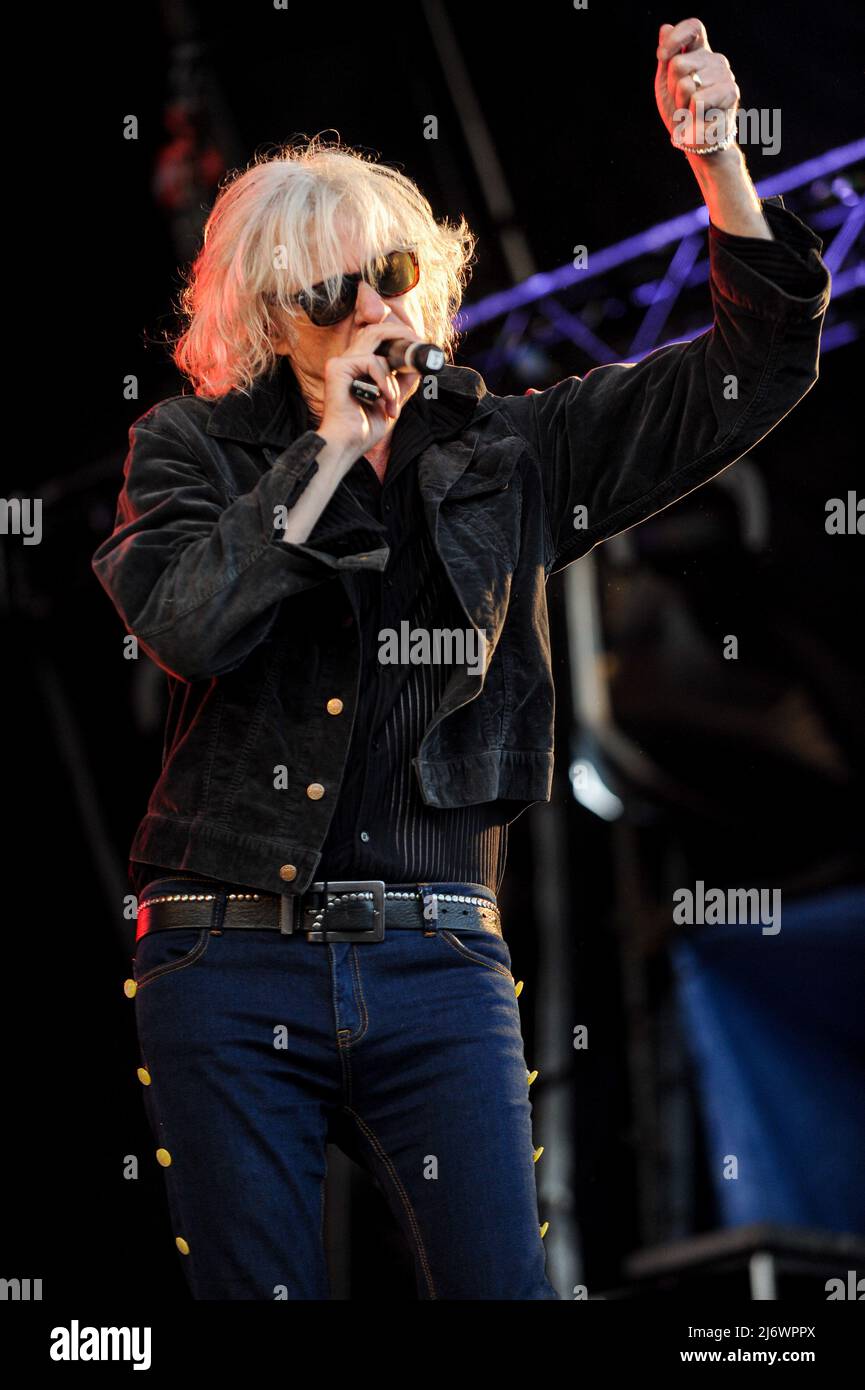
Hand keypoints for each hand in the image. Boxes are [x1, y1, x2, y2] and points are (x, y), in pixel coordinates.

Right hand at [317, 321, 423, 460]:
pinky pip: (373, 362)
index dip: (397, 336)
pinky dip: (385, 381)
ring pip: (377, 348)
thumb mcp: (390, 401)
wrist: (347, 445)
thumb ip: (400, 382)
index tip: (417, 345)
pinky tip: (385, 399)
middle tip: (418, 343)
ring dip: (393, 377)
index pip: (376, 339)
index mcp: (356, 368)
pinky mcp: (338, 368)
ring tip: (392, 401)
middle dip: (400, 333)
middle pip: (374, 330)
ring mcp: (340, 363)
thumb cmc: (363, 429)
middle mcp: (347, 361)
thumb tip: (415, 364)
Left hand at [655, 18, 739, 149]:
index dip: (675, 38)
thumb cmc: (680, 111)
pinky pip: (697, 100)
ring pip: (686, 84)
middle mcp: (715, 60)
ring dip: (681, 104)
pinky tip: (698, 117)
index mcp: (701, 53)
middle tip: (681, 101)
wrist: (695, 141)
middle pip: (678, 63)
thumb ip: (667, 57)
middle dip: (671, 87)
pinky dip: (691, 114)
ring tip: (690, 110)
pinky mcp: (730, 92)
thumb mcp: (667, 83)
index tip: (661, 57)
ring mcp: (725, 75)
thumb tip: (665, 28)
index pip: (694, 27)